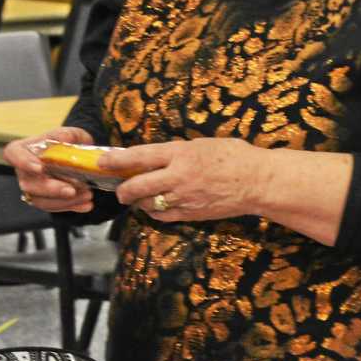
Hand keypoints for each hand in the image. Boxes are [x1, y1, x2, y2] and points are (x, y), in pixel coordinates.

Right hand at [4, 126, 97, 214]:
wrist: (75, 156)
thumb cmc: (67, 142)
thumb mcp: (71, 134)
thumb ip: (68, 135)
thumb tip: (65, 139)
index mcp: (24, 149)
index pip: (14, 154)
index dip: (23, 162)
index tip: (40, 168)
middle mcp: (24, 170)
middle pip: (29, 183)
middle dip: (52, 189)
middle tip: (71, 190)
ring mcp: (32, 187)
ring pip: (41, 200)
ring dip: (65, 201)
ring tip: (87, 195)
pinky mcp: (44, 199)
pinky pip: (53, 207)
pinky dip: (71, 206)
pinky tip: (86, 204)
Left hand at [106, 136, 265, 222]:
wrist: (258, 182)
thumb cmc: (233, 156)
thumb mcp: (201, 144)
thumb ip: (177, 152)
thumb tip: (155, 156)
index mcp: (180, 154)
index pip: (140, 157)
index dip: (117, 160)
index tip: (102, 161)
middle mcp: (178, 177)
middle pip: (138, 185)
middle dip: (123, 189)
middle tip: (118, 189)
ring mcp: (184, 198)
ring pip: (148, 203)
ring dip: (138, 201)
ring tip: (137, 196)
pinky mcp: (191, 214)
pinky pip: (163, 216)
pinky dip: (154, 211)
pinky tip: (155, 206)